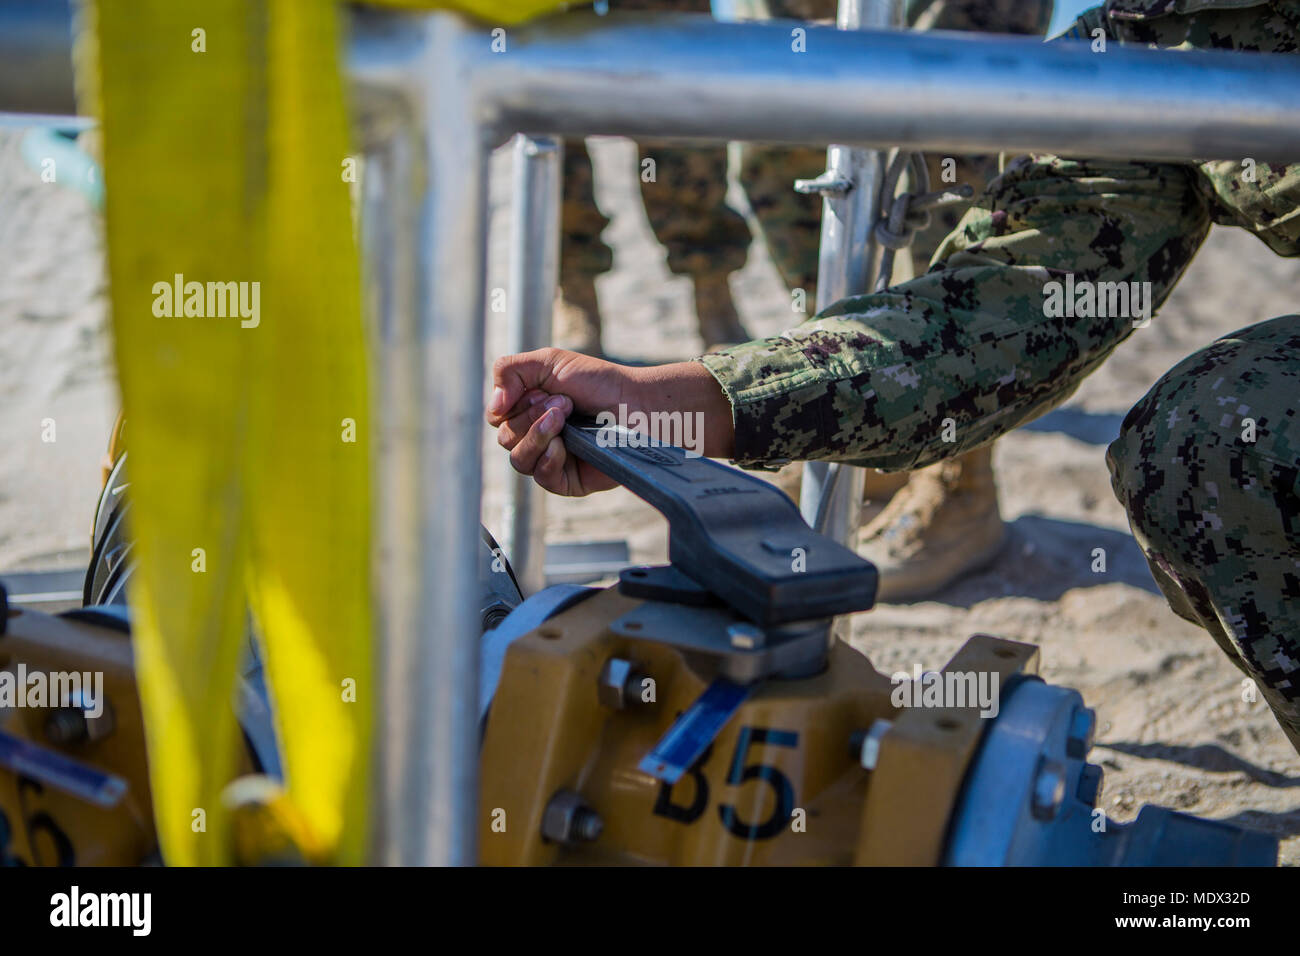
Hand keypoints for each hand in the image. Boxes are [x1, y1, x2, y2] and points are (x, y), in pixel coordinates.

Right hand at [487, 347, 734, 496]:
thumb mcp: (549, 362)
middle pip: (504, 438)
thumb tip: (493, 406)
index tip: (542, 390)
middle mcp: (536, 436)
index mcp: (528, 409)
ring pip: (517, 460)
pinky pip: (541, 478)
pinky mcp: (568, 481)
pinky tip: (563, 446)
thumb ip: (510, 371)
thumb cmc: (599, 382)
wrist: (637, 404)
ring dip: (538, 435)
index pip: (496, 416)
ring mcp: (551, 460)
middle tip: (564, 402)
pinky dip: (547, 459)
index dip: (512, 404)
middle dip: (531, 415)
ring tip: (566, 417)